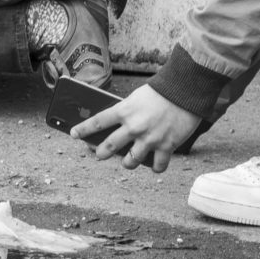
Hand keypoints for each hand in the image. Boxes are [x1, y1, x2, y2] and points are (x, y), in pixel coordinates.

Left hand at [76, 83, 199, 172]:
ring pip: (131, 161)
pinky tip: (156, 166)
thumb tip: (118, 127)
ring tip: (129, 162)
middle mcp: (134, 127)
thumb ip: (126, 112)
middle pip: (109, 146)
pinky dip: (157, 168)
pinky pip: (158, 166)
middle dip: (101, 153)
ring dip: (128, 163)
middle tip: (100, 155)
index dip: (83, 129)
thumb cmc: (161, 92)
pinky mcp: (167, 146)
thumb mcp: (136, 98)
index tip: (73, 134)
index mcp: (124, 111)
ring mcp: (150, 138)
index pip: (97, 122)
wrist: (186, 90)